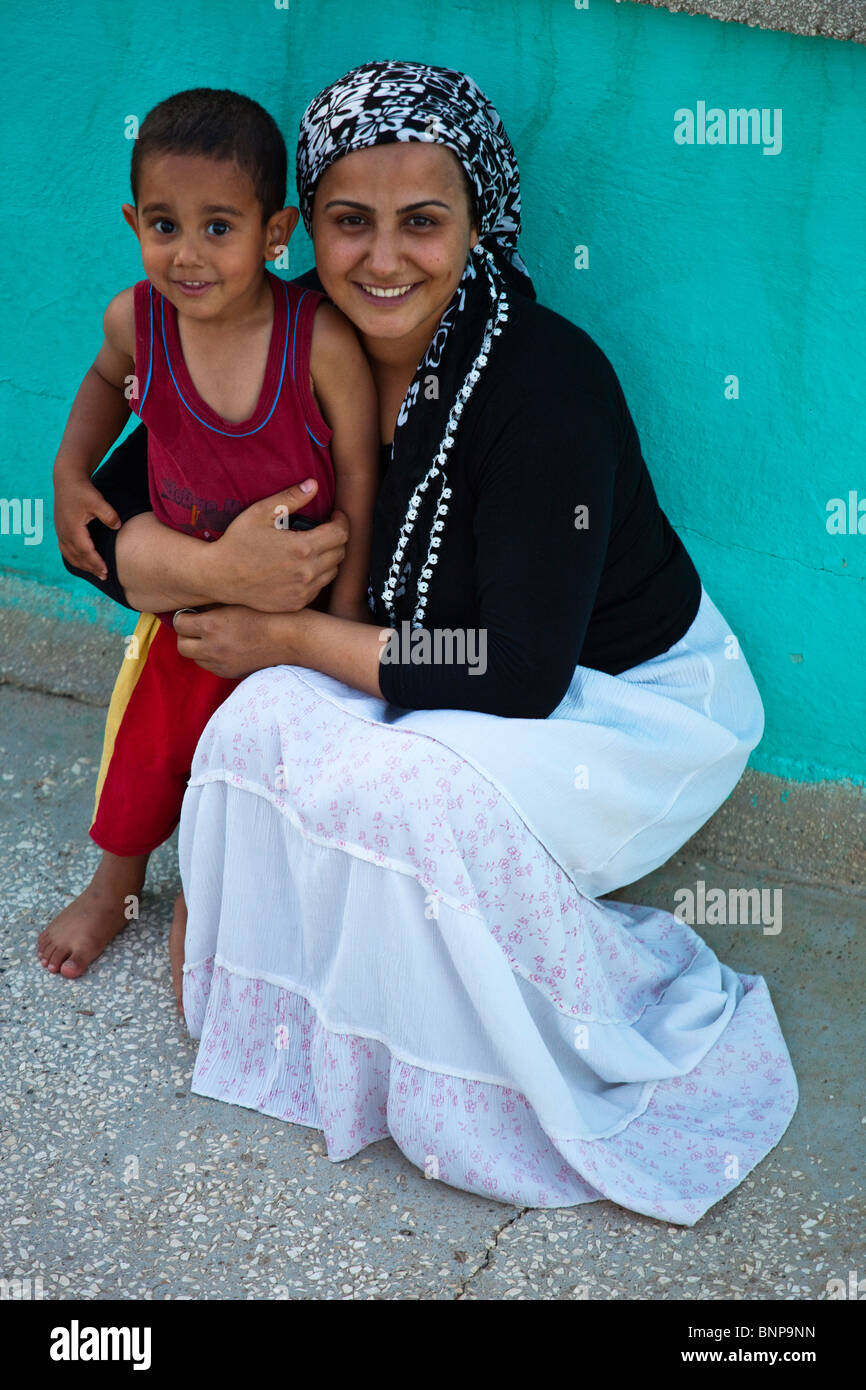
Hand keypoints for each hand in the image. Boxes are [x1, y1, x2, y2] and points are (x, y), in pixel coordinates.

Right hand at [53, 474, 120, 578]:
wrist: (67, 479)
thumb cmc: (82, 490)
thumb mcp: (97, 501)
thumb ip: (108, 514)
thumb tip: (118, 526)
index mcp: (73, 529)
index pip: (86, 552)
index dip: (96, 563)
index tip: (107, 571)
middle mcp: (64, 533)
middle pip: (78, 557)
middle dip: (91, 568)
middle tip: (105, 577)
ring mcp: (60, 532)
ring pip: (70, 555)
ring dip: (82, 565)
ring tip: (95, 573)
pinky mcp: (60, 530)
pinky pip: (65, 550)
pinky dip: (74, 558)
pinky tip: (81, 562)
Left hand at [173, 604, 282, 678]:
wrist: (292, 637)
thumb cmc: (268, 613)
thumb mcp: (236, 601)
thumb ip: (213, 604)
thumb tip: (195, 606)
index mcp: (212, 625)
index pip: (179, 623)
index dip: (184, 617)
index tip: (192, 613)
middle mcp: (213, 647)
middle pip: (182, 646)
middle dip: (187, 636)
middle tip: (197, 627)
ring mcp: (222, 664)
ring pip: (195, 659)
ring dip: (199, 649)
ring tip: (214, 638)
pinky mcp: (231, 673)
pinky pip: (211, 667)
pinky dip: (213, 658)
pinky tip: (226, 647)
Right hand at [210, 479, 349, 611]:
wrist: (219, 577)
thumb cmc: (237, 543)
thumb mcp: (261, 513)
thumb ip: (291, 498)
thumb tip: (314, 484)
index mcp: (302, 548)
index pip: (341, 533)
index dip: (342, 521)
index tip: (335, 516)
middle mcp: (306, 572)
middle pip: (341, 553)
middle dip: (336, 538)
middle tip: (324, 531)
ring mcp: (303, 591)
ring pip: (333, 572)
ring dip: (329, 558)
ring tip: (313, 549)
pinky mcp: (297, 604)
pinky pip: (319, 588)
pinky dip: (317, 576)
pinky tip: (302, 567)